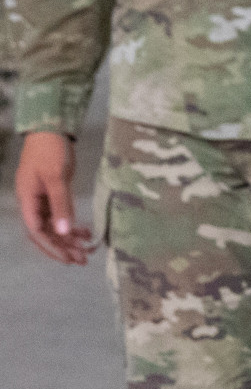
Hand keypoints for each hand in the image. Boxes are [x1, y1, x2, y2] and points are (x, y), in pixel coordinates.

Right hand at [15, 132, 91, 264]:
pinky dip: (72, 226)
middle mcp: (33, 202)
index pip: (36, 231)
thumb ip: (61, 205)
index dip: (52, 247)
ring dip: (69, 239)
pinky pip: (61, 216)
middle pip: (45, 232)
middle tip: (82, 260)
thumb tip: (63, 232)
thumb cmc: (50, 150)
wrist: (50, 128)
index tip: (68, 259)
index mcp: (27, 198)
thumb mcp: (56, 178)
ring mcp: (43, 199)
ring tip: (87, 251)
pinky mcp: (53, 195)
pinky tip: (87, 233)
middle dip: (62, 247)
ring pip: (55, 226)